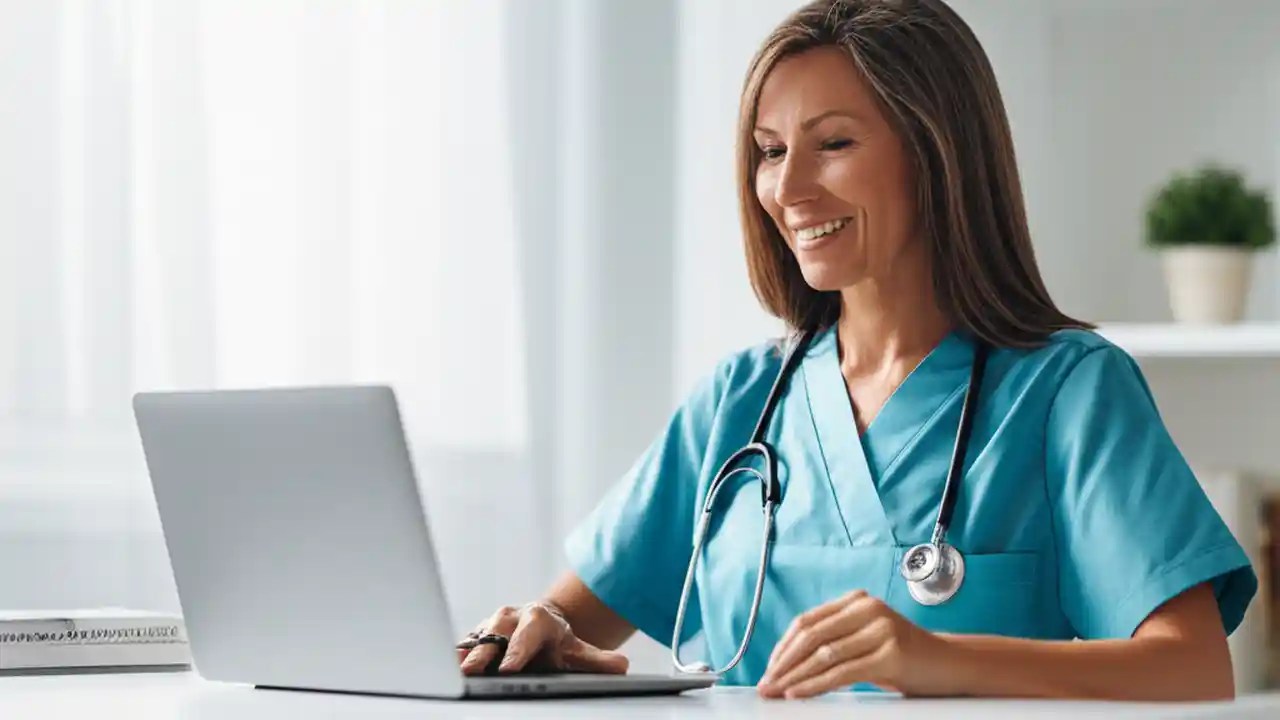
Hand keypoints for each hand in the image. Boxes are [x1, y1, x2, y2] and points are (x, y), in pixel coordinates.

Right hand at [456, 602, 629, 675]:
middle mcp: (510, 618)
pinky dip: (455, 654)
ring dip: (464, 654)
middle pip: (495, 635)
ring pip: (475, 638)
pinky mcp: (474, 635)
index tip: (510, 668)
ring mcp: (489, 625)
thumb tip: (621, 666)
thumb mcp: (578, 650)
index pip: (528, 634)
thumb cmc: (558, 642)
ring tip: (454, 669)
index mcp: (537, 619)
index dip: (518, 650)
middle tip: (473, 669)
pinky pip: (462, 644)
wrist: (541, 624)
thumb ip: (597, 660)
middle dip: (484, 652)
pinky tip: (445, 668)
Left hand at [757, 590, 954, 698]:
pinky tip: (800, 693)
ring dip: (795, 678)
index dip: (783, 646)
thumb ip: (835, 640)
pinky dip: (816, 685)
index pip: (807, 622)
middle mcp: (868, 609)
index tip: (769, 667)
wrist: (950, 665)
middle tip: (767, 684)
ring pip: (823, 656)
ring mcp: (881, 630)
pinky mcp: (891, 654)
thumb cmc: (905, 656)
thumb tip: (789, 663)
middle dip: (784, 664)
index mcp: (857, 601)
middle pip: (811, 637)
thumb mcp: (866, 638)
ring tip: (778, 692)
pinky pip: (842, 673)